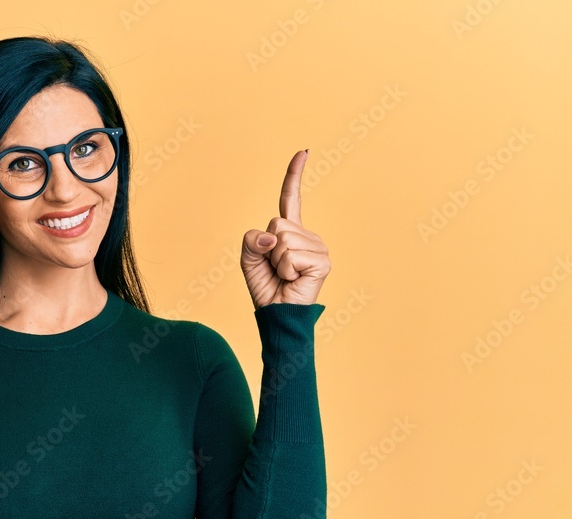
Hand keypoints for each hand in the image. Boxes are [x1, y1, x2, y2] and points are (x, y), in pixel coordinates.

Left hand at [240, 150, 329, 307]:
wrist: (276, 314)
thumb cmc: (265, 287)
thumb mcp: (248, 258)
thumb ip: (251, 239)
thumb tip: (272, 237)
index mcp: (290, 232)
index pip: (291, 198)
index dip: (295, 175)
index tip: (303, 151)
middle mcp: (307, 236)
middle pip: (277, 223)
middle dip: (267, 248)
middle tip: (275, 268)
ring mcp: (318, 248)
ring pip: (283, 239)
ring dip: (276, 261)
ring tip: (284, 275)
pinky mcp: (322, 262)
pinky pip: (291, 255)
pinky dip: (285, 270)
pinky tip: (293, 279)